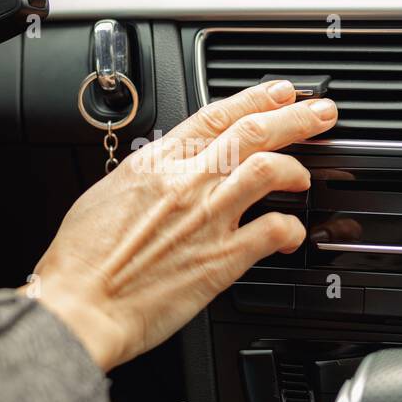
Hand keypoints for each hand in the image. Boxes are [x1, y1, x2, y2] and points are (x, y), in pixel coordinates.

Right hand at [23, 80, 337, 370]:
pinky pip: (273, 230)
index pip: (215, 116)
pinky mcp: (222, 259)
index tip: (280, 94)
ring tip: (304, 176)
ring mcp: (206, 218)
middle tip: (321, 114)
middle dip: (295, 116)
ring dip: (296, 168)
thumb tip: (169, 172)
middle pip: (252, 132)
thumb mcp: (107, 196)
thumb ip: (148, 178)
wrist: (80, 307)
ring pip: (268, 169)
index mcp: (154, 164)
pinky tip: (294, 234)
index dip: (256, 99)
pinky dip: (292, 229)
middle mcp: (185, 183)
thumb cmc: (82, 263)